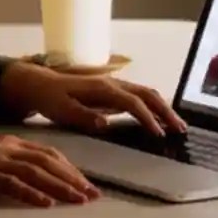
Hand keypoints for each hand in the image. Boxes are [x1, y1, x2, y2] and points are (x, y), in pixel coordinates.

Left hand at [0, 62, 188, 136]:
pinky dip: (153, 106)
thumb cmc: (49, 98)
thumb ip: (83, 116)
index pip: (132, 102)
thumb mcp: (61, 110)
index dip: (147, 117)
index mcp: (101, 88)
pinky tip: (158, 119)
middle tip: (180, 129)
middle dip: (165, 110)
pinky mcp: (111, 91)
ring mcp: (113, 86)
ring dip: (163, 108)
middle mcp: (111, 83)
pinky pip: (138, 96)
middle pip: (147, 93)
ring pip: (145, 93)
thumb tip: (107, 122)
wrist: (37, 84)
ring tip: (176, 126)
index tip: (158, 134)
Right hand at [0, 134, 101, 207]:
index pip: (47, 152)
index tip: (85, 182)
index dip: (69, 167)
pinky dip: (31, 194)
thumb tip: (25, 173)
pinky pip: (12, 184)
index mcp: (7, 140)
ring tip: (78, 201)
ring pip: (36, 172)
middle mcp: (4, 146)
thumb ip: (4, 160)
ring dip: (60, 187)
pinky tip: (45, 204)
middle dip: (73, 177)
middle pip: (48, 160)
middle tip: (92, 194)